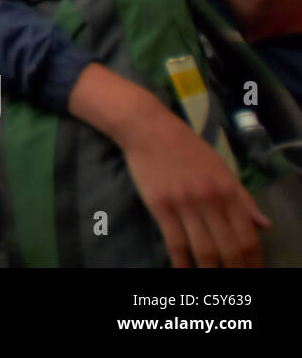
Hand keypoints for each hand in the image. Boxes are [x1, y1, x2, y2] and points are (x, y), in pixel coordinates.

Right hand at [118, 107, 269, 266]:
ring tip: (210, 282)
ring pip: (203, 250)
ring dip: (209, 272)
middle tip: (233, 283)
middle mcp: (211, 199)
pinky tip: (183, 272)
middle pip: (229, 248)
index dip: (253, 261)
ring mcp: (185, 203)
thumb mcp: (221, 169)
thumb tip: (264, 225)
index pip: (248, 237)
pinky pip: (174, 242)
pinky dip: (181, 262)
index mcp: (229, 190)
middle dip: (234, 271)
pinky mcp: (160, 205)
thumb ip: (243, 198)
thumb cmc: (187, 148)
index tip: (251, 273)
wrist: (149, 129)